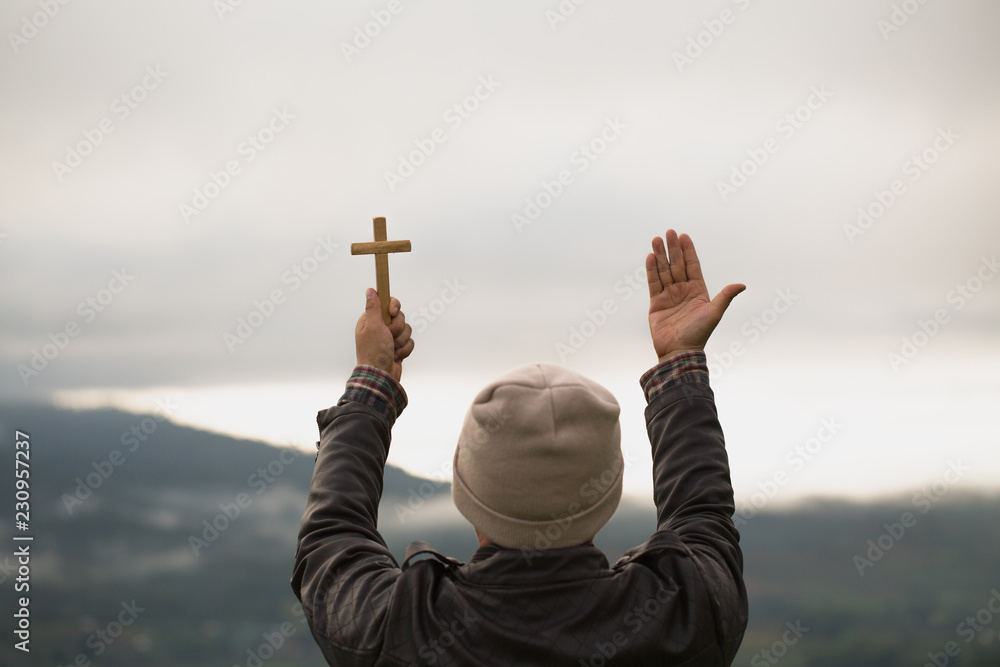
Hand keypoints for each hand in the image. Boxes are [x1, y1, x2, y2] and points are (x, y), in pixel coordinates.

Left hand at [355, 288, 413, 381]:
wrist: (381, 376)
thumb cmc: (374, 351)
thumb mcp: (373, 326)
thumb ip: (373, 307)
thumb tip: (370, 290)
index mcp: (371, 320)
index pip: (386, 303)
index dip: (393, 306)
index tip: (392, 312)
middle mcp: (380, 327)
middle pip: (399, 316)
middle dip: (397, 328)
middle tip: (388, 336)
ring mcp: (390, 338)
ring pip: (406, 329)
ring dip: (401, 340)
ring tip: (391, 349)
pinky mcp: (398, 347)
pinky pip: (409, 341)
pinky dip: (404, 349)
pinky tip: (395, 356)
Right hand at [646, 230, 744, 362]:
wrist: (679, 352)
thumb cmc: (698, 335)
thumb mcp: (714, 314)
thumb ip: (725, 297)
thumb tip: (742, 285)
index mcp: (698, 291)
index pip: (692, 265)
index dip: (688, 251)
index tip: (684, 236)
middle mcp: (683, 291)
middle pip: (677, 264)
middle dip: (673, 248)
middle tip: (669, 232)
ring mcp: (669, 296)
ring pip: (664, 271)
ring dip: (660, 255)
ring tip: (656, 240)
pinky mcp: (656, 303)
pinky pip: (654, 283)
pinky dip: (651, 270)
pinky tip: (650, 257)